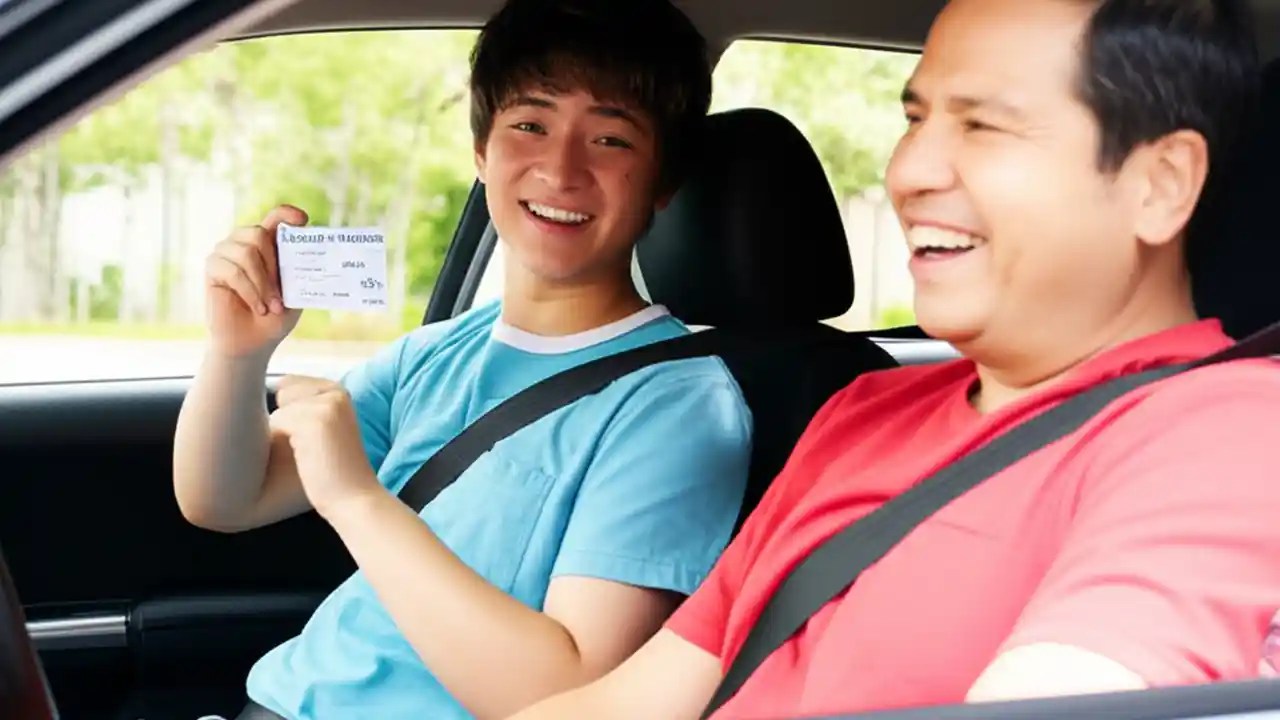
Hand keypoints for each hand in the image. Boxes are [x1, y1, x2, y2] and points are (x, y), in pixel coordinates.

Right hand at [204, 205, 307, 358]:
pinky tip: (257, 308)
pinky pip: (232, 271)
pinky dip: (249, 292)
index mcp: (269, 244)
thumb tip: (314, 252)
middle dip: (273, 267)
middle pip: (259, 234)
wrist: (253, 342)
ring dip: (262, 284)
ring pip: (246, 253)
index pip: (275, 217)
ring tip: (271, 307)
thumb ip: (299, 271)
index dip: (286, 213)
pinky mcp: (212, 267)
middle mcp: (245, 242)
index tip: (302, 220)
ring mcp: (226, 252)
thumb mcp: (295, 292)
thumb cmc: (276, 316)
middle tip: (281, 298)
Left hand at [270, 375, 383, 519]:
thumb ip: (302, 408)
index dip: (291, 414)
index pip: (290, 384)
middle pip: (283, 394)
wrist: (354, 499)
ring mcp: (327, 404)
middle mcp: (335, 392)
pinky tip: (306, 458)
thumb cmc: (333, 472)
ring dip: (285, 435)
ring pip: (279, 409)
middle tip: (312, 448)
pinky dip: (282, 444)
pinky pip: (276, 422)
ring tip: (310, 454)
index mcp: (339, 392)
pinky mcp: (315, 419)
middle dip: (287, 421)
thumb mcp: (322, 429)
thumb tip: (271, 393)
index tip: (314, 438)